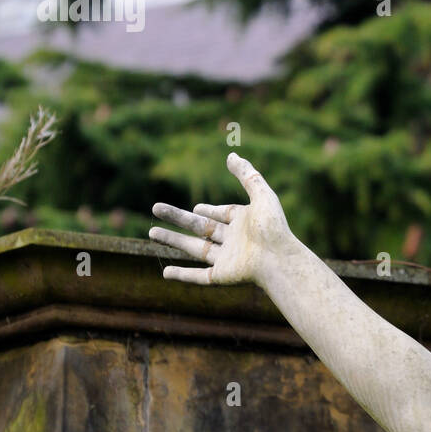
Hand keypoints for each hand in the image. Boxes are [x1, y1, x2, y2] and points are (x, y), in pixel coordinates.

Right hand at [150, 153, 293, 286]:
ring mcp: (227, 259)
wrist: (279, 259)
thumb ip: (247, 174)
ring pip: (195, 249)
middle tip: (155, 208)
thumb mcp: (262, 194)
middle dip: (177, 219)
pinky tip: (165, 272)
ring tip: (151, 233)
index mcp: (245, 222)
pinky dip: (181, 275)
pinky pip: (198, 276)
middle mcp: (235, 240)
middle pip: (201, 228)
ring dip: (173, 241)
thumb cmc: (273, 227)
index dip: (209, 210)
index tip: (196, 208)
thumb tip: (231, 155)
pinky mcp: (222, 276)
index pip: (222, 214)